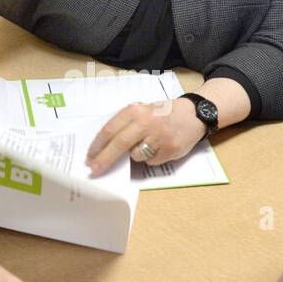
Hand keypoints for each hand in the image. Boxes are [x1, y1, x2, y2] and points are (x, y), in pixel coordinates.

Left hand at [86, 98, 205, 175]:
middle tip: (94, 170)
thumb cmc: (163, 114)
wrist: (194, 114)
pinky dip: (151, 158)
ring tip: (148, 144)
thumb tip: (103, 147)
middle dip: (104, 160)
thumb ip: (126, 125)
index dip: (97, 146)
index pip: (110, 130)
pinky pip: (151, 161)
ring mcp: (159, 136)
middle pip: (119, 144)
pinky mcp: (169, 149)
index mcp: (136, 110)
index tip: (89, 157)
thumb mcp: (143, 111)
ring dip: (135, 156)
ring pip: (135, 156)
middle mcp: (146, 122)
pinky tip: (160, 147)